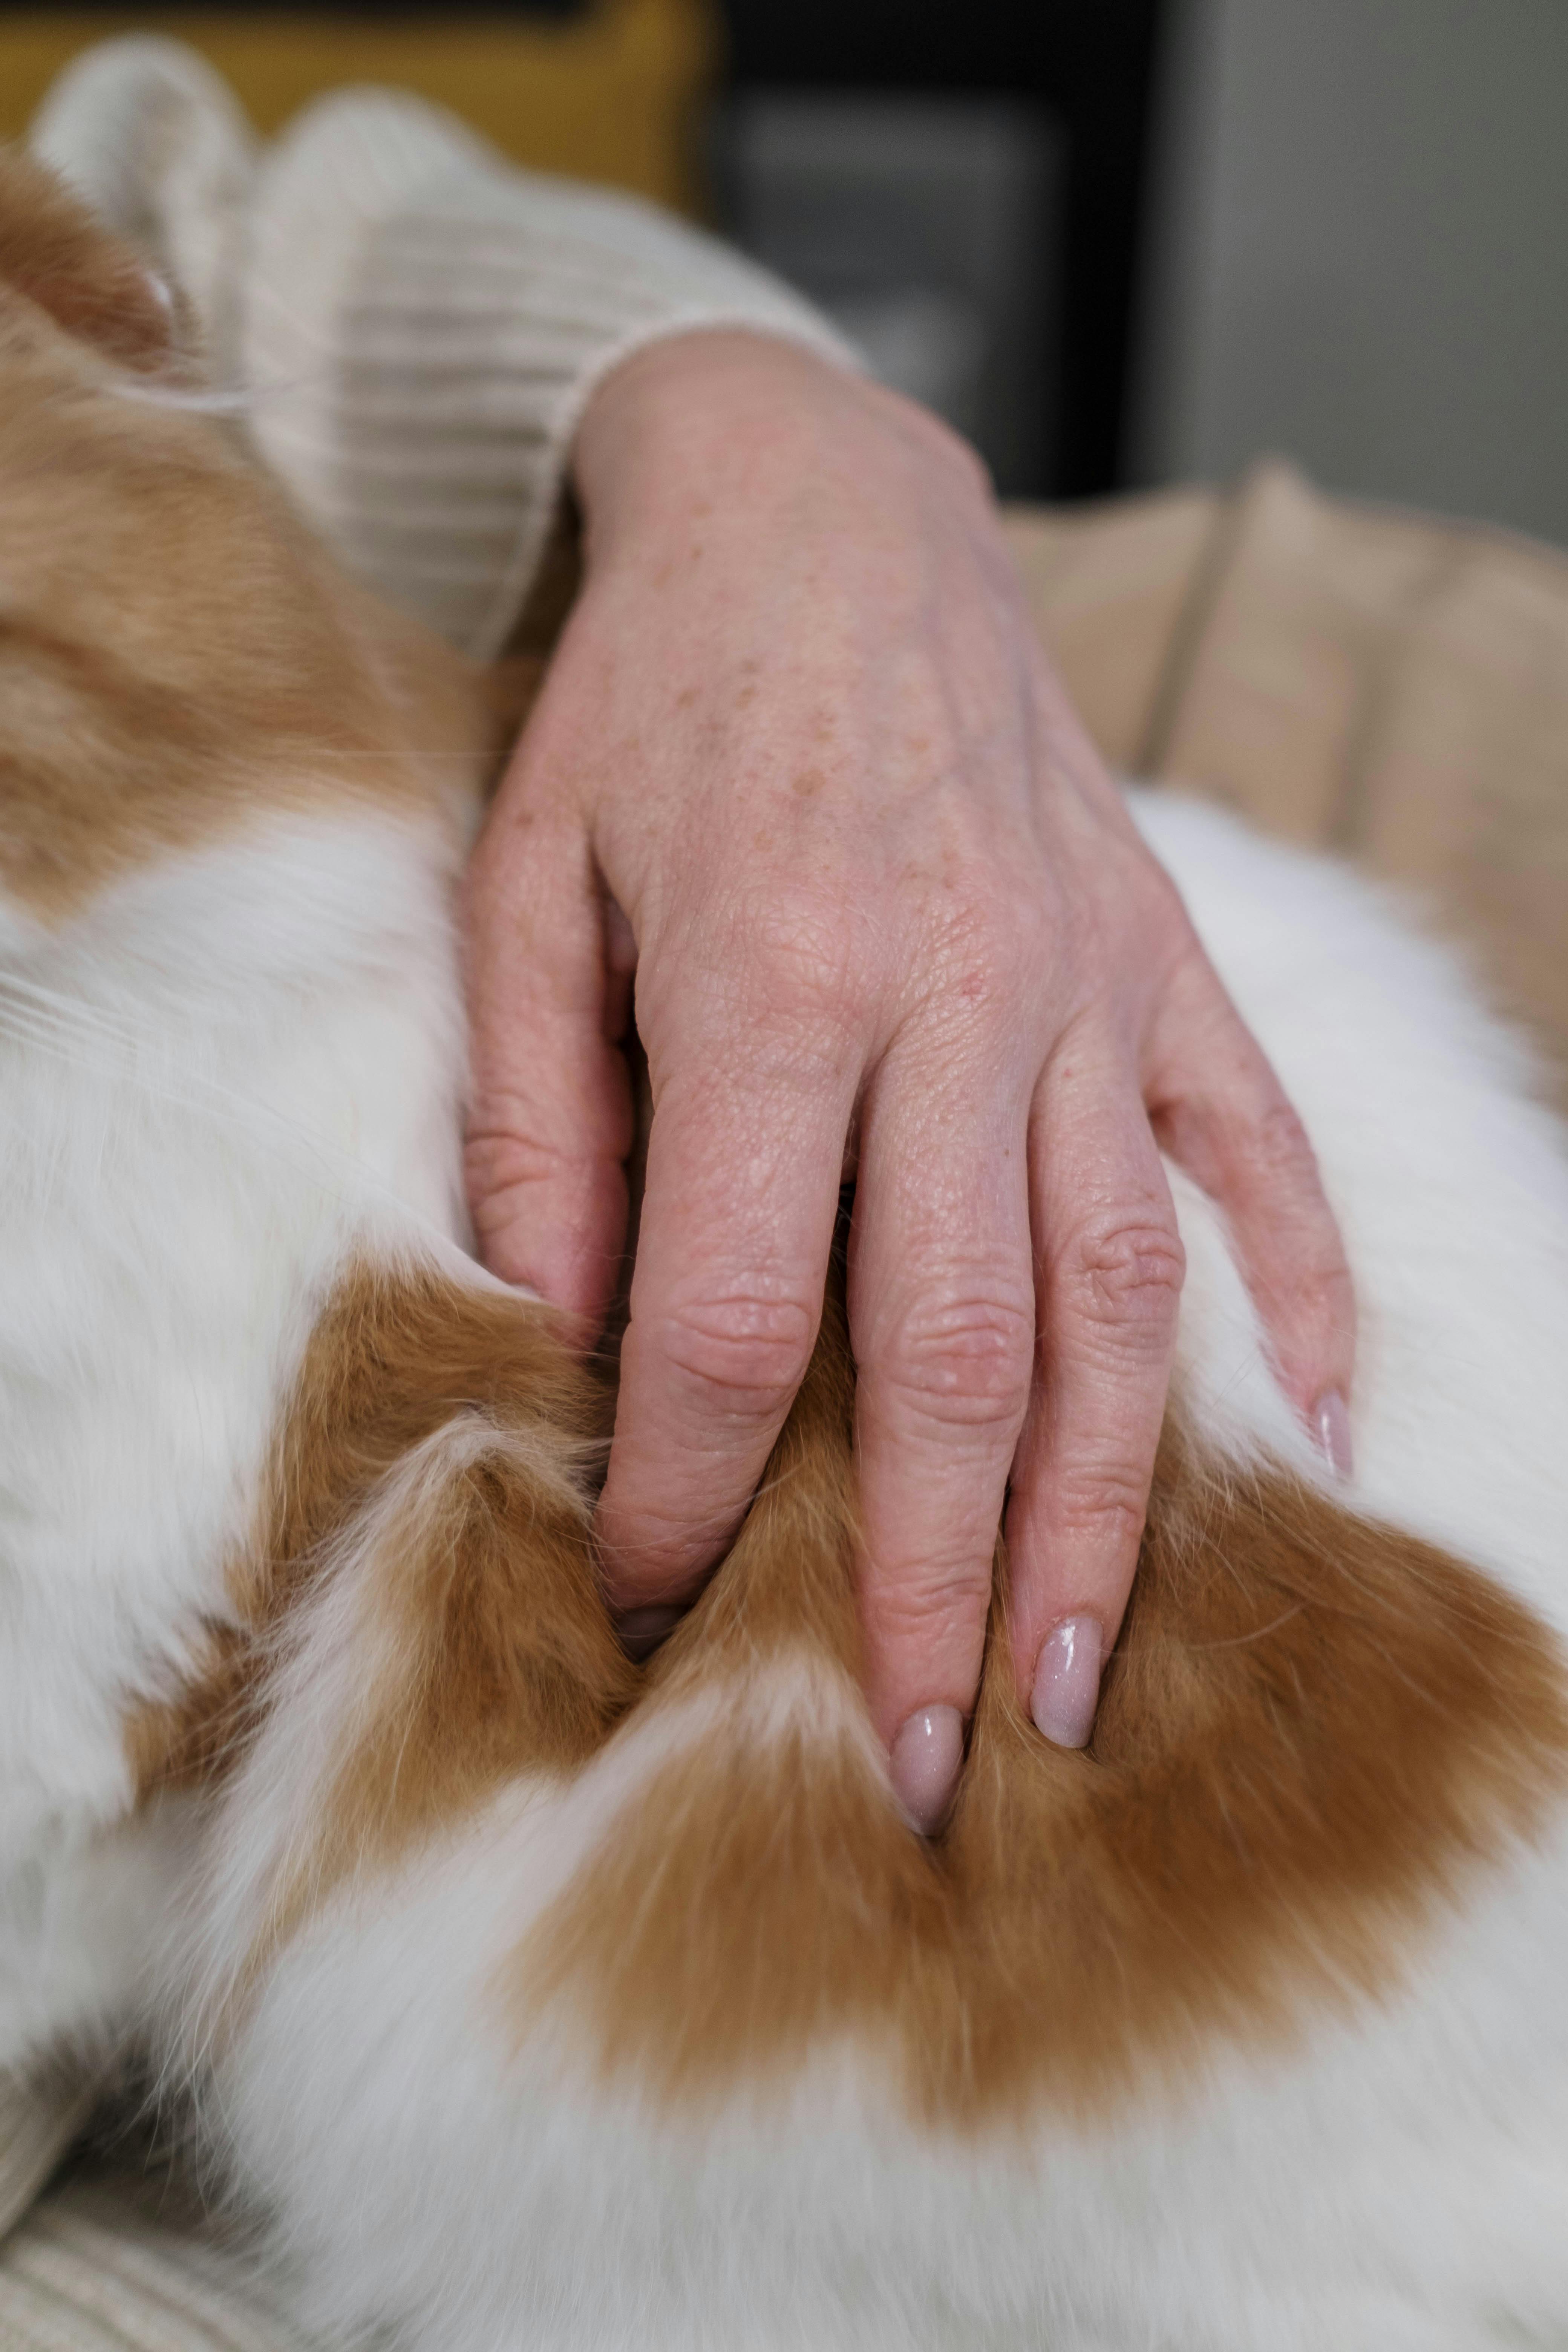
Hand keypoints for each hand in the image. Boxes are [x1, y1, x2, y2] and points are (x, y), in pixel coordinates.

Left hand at [463, 331, 1354, 1829]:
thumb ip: (544, 1120)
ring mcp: (1091, 983)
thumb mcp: (529, 887)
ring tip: (1088, 1682)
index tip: (646, 1602)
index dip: (684, 1485)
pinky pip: (1260, 1149)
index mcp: (773, 991)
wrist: (819, 510)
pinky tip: (1310, 1441)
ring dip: (1111, 1504)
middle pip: (958, 1348)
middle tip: (919, 1762)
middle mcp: (960, 1002)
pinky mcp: (1167, 955)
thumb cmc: (647, 708)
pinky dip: (1298, 1297)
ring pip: (1119, 1290)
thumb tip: (554, 1332)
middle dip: (932, 1577)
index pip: (739, 1314)